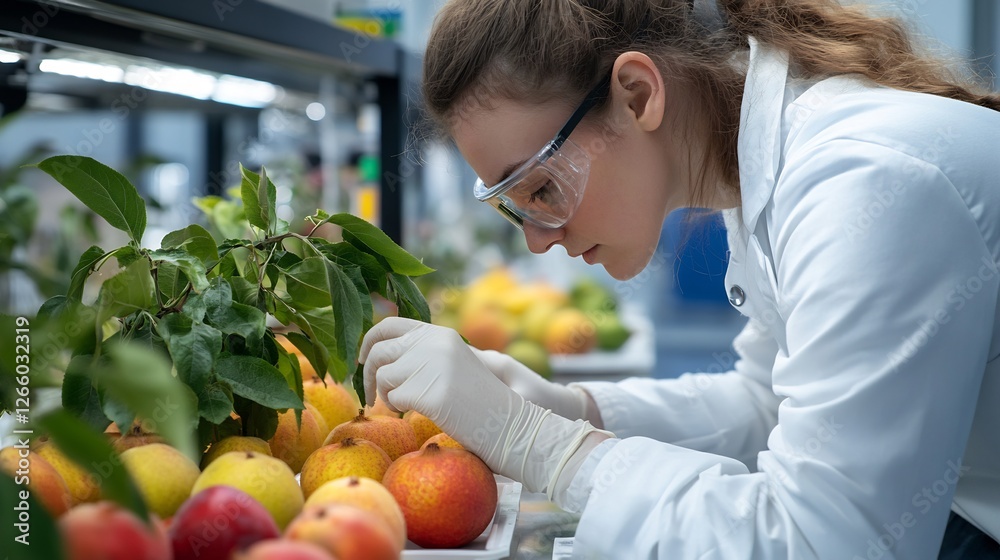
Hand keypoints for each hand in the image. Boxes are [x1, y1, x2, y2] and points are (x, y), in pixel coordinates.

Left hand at [359, 318, 611, 496]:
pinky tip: (418, 414)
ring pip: (383, 376)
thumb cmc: (485, 400)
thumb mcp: (454, 366)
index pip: (389, 325)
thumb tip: (381, 354)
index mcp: (440, 333)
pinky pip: (393, 399)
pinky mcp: (430, 392)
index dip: (369, 341)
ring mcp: (431, 365)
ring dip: (386, 395)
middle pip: (378, 350)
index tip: (362, 360)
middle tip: (372, 396)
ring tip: (404, 407)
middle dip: (369, 374)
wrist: (514, 421)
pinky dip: (399, 410)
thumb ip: (425, 356)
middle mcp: (433, 343)